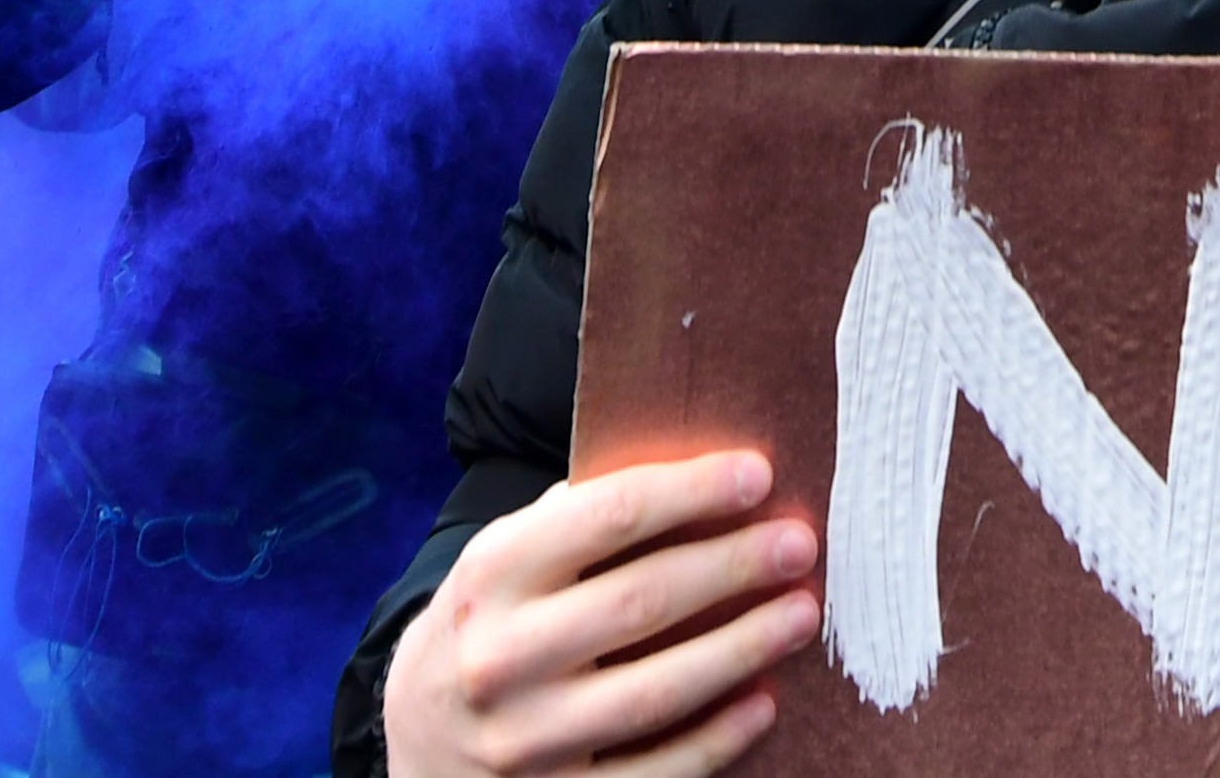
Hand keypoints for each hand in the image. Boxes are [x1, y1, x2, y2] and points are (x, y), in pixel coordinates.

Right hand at [379, 452, 816, 777]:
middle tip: (800, 544)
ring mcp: (524, 738)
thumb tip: (693, 471)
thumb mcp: (504, 562)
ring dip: (741, 648)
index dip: (690, 491)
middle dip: (733, 567)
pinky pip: (654, 772)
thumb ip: (575, 519)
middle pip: (641, 601)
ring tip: (801, 614)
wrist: (418, 742)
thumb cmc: (489, 627)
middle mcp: (499, 656)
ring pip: (654, 692)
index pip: (607, 515)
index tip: (758, 474)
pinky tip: (762, 701)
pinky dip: (716, 738)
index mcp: (490, 575)